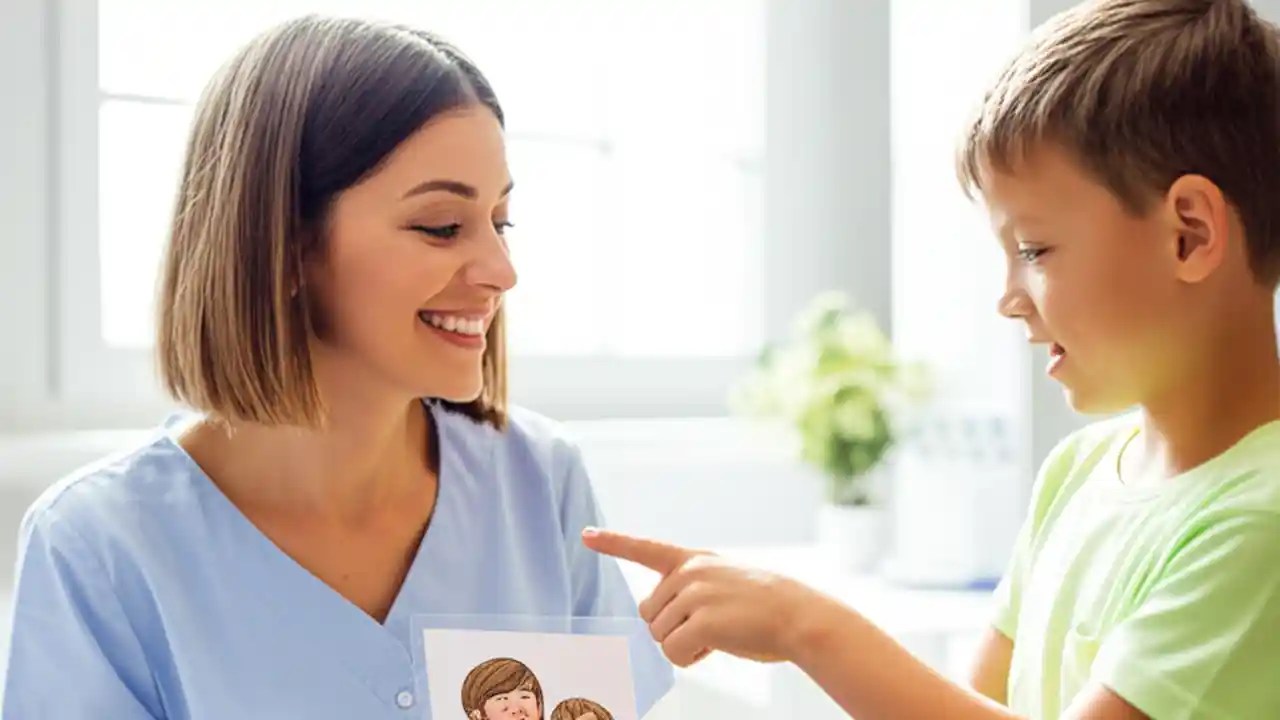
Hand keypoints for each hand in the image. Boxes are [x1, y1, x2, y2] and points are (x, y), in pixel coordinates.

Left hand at [582, 528, 827, 666]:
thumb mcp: (724, 583)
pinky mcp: (702, 621)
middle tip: (712, 627)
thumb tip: (655, 619)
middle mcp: (689, 572)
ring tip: (723, 633)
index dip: (613, 543)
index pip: (646, 548)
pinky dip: (692, 659)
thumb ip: (690, 590)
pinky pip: (674, 653)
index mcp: (695, 559)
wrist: (801, 617)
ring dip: (686, 645)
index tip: (586, 535)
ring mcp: (694, 594)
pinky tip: (721, 646)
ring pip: (659, 636)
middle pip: (649, 614)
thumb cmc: (766, 609)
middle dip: (673, 629)